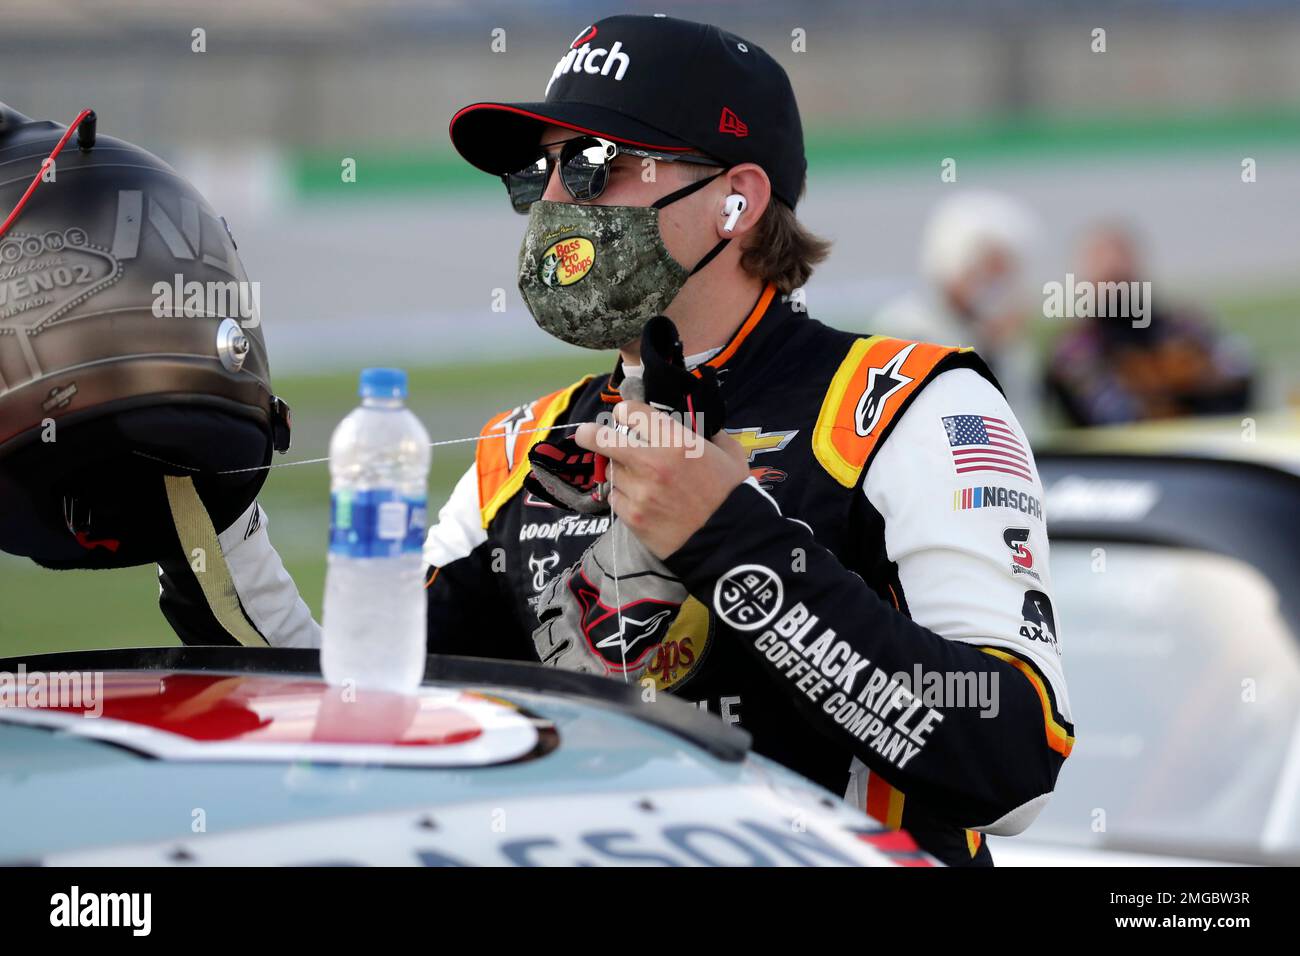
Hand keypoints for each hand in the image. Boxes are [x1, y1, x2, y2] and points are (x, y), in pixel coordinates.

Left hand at [574, 400, 748, 559]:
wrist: (729, 541)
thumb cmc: (732, 494)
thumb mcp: (729, 453)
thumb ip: (708, 433)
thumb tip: (692, 422)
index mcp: (677, 442)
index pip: (632, 412)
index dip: (626, 412)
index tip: (626, 416)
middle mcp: (652, 463)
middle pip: (602, 439)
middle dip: (591, 434)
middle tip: (587, 434)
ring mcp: (639, 492)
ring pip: (611, 472)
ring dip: (619, 471)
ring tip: (637, 478)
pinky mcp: (632, 518)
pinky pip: (614, 498)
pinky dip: (623, 496)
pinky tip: (639, 500)